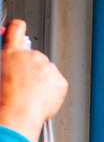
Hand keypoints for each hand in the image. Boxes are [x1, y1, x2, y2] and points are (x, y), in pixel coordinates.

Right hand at [0, 20, 68, 141]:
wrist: (18, 114)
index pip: (16, 29)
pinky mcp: (60, 81)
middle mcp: (32, 56)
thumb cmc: (4, 96)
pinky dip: (51, 90)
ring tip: (30, 93)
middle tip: (22, 83)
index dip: (16, 27)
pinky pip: (56, 83)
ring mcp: (48, 68)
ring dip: (40, 79)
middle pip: (33, 56)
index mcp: (12, 52)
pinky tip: (40, 98)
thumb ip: (4, 59)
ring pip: (46, 71)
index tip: (17, 27)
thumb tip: (8, 52)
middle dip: (30, 67)